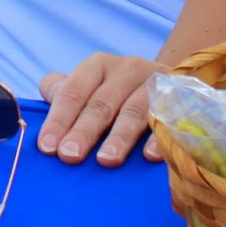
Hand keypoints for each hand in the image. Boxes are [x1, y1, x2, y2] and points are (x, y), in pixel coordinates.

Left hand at [37, 53, 167, 167]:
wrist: (172, 82)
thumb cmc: (118, 92)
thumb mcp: (92, 85)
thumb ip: (65, 92)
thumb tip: (43, 100)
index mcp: (98, 66)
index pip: (73, 92)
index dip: (58, 120)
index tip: (47, 148)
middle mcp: (127, 69)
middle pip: (101, 104)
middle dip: (84, 131)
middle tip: (69, 156)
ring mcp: (156, 82)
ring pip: (134, 111)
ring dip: (119, 136)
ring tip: (105, 160)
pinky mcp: (182, 97)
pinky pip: (169, 119)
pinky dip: (159, 138)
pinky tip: (149, 156)